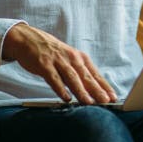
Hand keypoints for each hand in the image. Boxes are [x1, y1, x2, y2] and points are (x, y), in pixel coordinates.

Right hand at [2, 23, 116, 104]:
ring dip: (81, 90)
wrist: (28, 39)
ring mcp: (58, 61)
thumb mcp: (68, 59)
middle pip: (86, 76)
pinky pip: (54, 78)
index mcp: (79, 58)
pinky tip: (66, 98)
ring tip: (89, 102)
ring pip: (72, 77)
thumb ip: (78, 74)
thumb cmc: (51, 52)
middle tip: (106, 101)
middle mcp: (71, 58)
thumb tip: (92, 91)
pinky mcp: (44, 65)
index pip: (95, 74)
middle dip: (97, 90)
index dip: (104, 86)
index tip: (113, 97)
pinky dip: (60, 88)